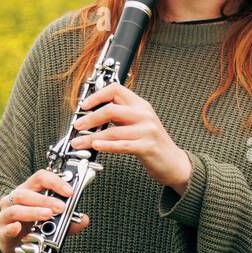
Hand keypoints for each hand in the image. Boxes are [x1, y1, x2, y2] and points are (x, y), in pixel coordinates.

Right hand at [0, 169, 89, 252]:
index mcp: (29, 191)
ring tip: (47, 216)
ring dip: (33, 211)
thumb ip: (68, 221)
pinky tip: (19, 227)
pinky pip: (5, 228)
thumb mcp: (54, 222)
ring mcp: (7, 215)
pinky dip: (12, 227)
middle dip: (45, 200)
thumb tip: (84, 220)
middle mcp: (15, 200)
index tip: (69, 192)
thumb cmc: (34, 227)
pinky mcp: (3, 231)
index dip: (55, 182)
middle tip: (61, 207)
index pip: (39, 178)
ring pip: (16, 209)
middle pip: (26, 193)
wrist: (17, 246)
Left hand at [69, 81, 191, 192]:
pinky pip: (122, 145)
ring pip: (113, 131)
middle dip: (90, 118)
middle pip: (111, 109)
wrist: (173, 162)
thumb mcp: (138, 123)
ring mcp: (147, 130)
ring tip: (79, 143)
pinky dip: (106, 145)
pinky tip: (96, 146)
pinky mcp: (147, 147)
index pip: (116, 90)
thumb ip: (120, 115)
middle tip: (78, 125)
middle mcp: (144, 115)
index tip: (84, 105)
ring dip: (91, 137)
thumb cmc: (151, 143)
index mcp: (140, 105)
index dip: (97, 95)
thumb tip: (93, 114)